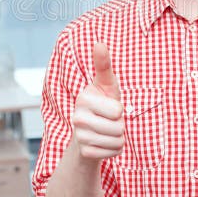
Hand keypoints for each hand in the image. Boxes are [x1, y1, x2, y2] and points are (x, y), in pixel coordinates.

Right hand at [71, 42, 124, 160]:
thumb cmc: (102, 102)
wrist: (88, 131)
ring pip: (118, 141)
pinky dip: (115, 149)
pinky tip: (104, 142)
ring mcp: (80, 137)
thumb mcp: (105, 83)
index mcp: (83, 98)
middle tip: (109, 120)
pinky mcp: (85, 153)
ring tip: (107, 130)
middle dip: (120, 124)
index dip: (119, 109)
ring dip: (119, 137)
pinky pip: (115, 152)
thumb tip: (99, 43)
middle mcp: (77, 118)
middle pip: (119, 127)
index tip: (108, 106)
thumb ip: (103, 65)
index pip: (118, 110)